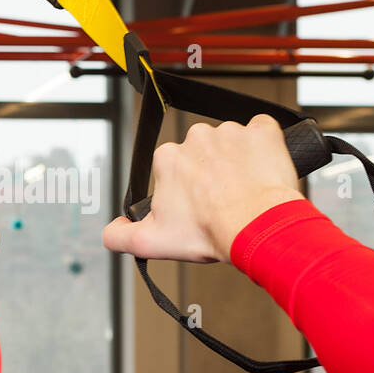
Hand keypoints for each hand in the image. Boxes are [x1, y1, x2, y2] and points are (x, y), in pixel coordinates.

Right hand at [102, 114, 305, 262]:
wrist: (257, 226)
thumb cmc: (210, 231)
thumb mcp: (151, 242)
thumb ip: (120, 236)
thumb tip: (111, 232)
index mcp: (168, 158)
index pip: (173, 169)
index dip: (185, 189)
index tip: (197, 205)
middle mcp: (197, 138)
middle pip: (202, 155)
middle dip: (210, 174)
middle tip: (221, 201)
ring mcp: (230, 131)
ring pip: (231, 145)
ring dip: (236, 163)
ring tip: (244, 191)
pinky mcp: (261, 131)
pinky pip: (261, 131)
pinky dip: (262, 147)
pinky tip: (262, 170)